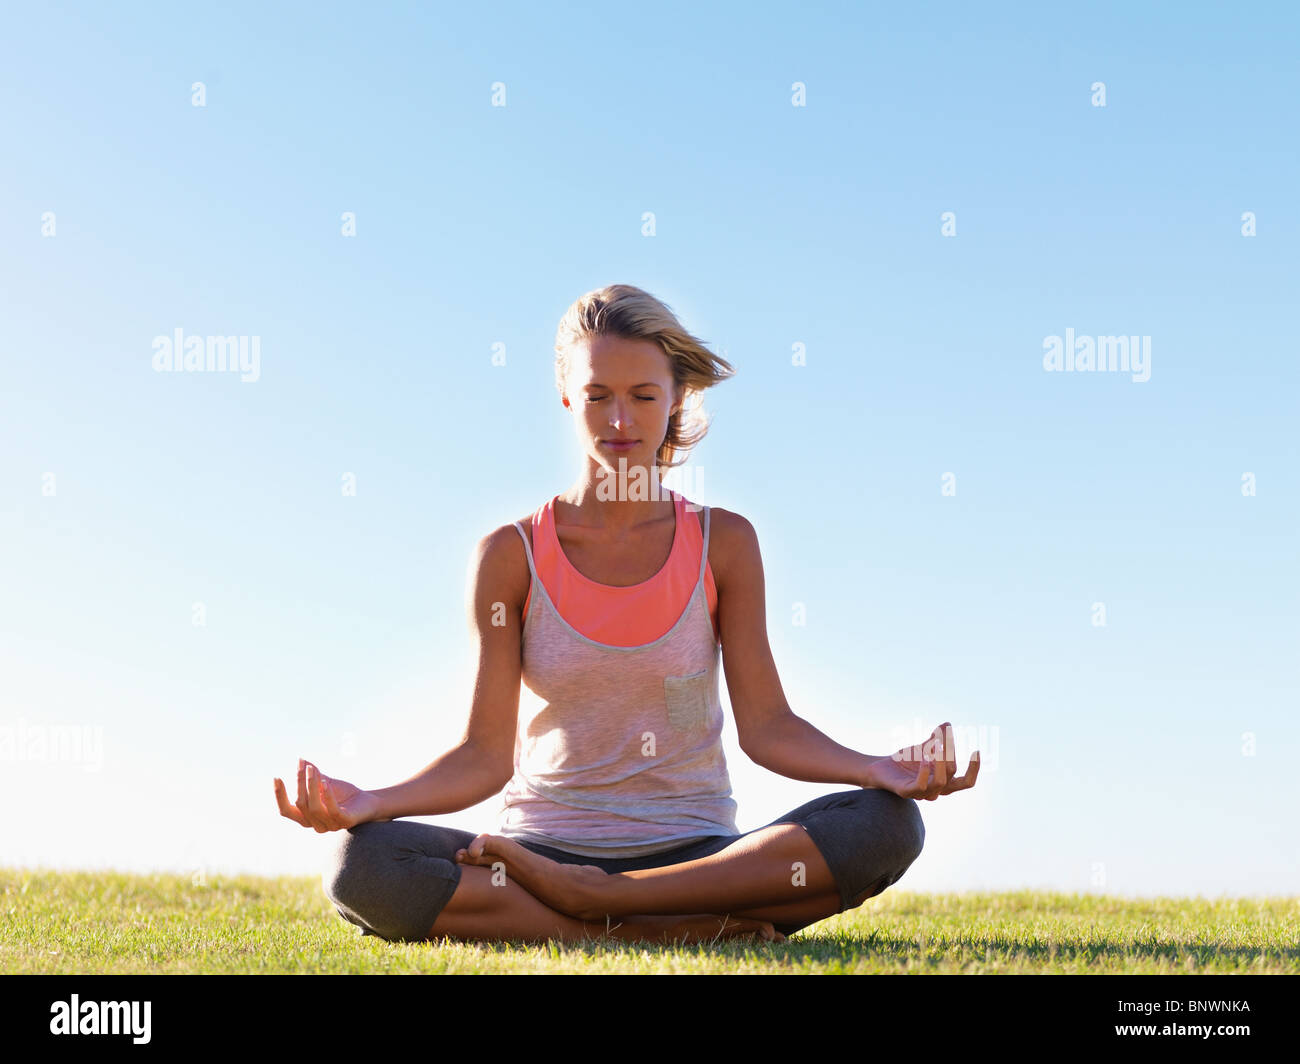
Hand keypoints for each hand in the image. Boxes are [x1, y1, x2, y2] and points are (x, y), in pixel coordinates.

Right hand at [274, 758, 382, 830]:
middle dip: (299, 783)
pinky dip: (327, 795)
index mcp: (307, 817)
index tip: (277, 777)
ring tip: (313, 770)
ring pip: (314, 807)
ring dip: (311, 786)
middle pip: (300, 804)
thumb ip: (313, 775)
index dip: (279, 796)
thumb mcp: (325, 782)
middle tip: (303, 765)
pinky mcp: (344, 822)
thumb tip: (301, 760)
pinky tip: (325, 782)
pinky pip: (332, 810)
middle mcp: (315, 825)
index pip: (286, 811)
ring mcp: (330, 825)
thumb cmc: (344, 794)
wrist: (369, 801)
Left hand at [864, 722, 979, 801]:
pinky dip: (924, 771)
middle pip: (952, 775)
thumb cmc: (905, 761)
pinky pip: (920, 785)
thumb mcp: (923, 748)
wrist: (879, 768)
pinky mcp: (907, 792)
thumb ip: (937, 739)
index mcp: (943, 782)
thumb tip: (948, 724)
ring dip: (941, 762)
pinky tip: (924, 757)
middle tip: (944, 738)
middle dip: (951, 754)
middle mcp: (936, 790)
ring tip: (937, 745)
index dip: (974, 769)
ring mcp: (922, 793)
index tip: (976, 751)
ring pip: (940, 781)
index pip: (966, 782)